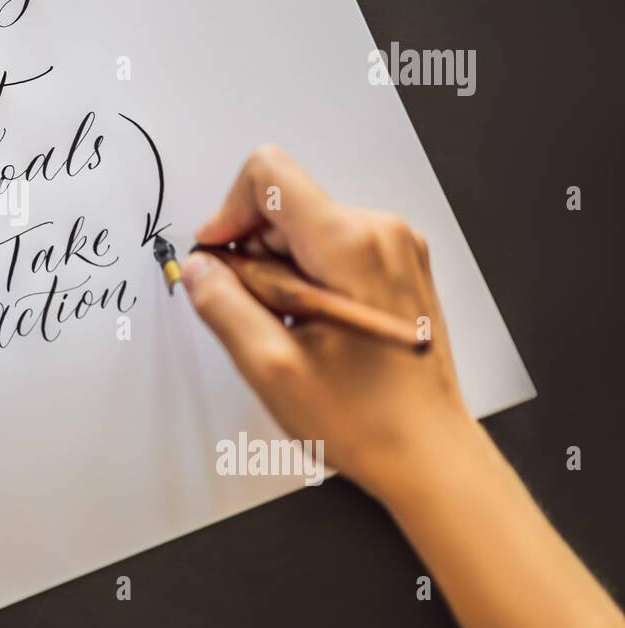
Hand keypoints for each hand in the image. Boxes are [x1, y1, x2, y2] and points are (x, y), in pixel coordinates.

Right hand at [181, 145, 476, 497]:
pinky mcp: (394, 264)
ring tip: (296, 333)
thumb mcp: (272, 367)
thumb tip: (198, 267)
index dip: (229, 212)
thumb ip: (223, 306)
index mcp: (350, 245)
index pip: (269, 173)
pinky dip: (304, 281)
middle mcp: (380, 232)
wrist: (429, 454)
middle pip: (282, 208)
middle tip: (264, 319)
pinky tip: (314, 329)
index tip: (219, 259)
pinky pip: (327, 249)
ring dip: (279, 275)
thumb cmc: (366, 419)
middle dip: (254, 259)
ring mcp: (393, 247)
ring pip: (301, 231)